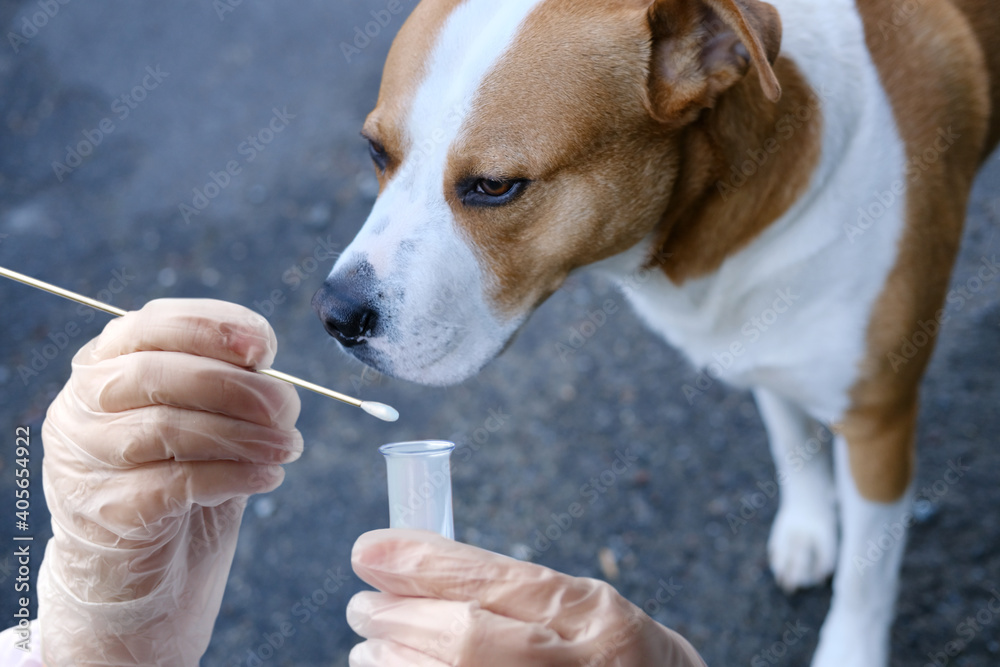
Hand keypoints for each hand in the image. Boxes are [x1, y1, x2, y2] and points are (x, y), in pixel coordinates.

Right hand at [37, 299, 302, 665]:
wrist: (143, 575)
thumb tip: (275, 379)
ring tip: (288, 447)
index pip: (151, 324)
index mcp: (106, 365)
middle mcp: (83, 406)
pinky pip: (175, 483)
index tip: (265, 348)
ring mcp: (85, 461)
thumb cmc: (179, 483)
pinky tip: (268, 478)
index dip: (212, 327)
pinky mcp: (106, 513)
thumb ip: (229, 389)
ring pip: (166, 427)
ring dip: (243, 435)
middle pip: (157, 374)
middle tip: (287, 408)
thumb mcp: (205, 423)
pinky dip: (233, 476)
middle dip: (236, 386)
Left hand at [348, 529, 706, 666]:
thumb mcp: (583, 609)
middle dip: (401, 618)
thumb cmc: (613, 659)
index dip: (425, 565)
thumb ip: (513, 590)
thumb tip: (417, 565)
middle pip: (468, 640)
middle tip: (362, 607)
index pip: (497, 583)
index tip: (368, 550)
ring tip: (367, 648)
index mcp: (595, 621)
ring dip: (395, 662)